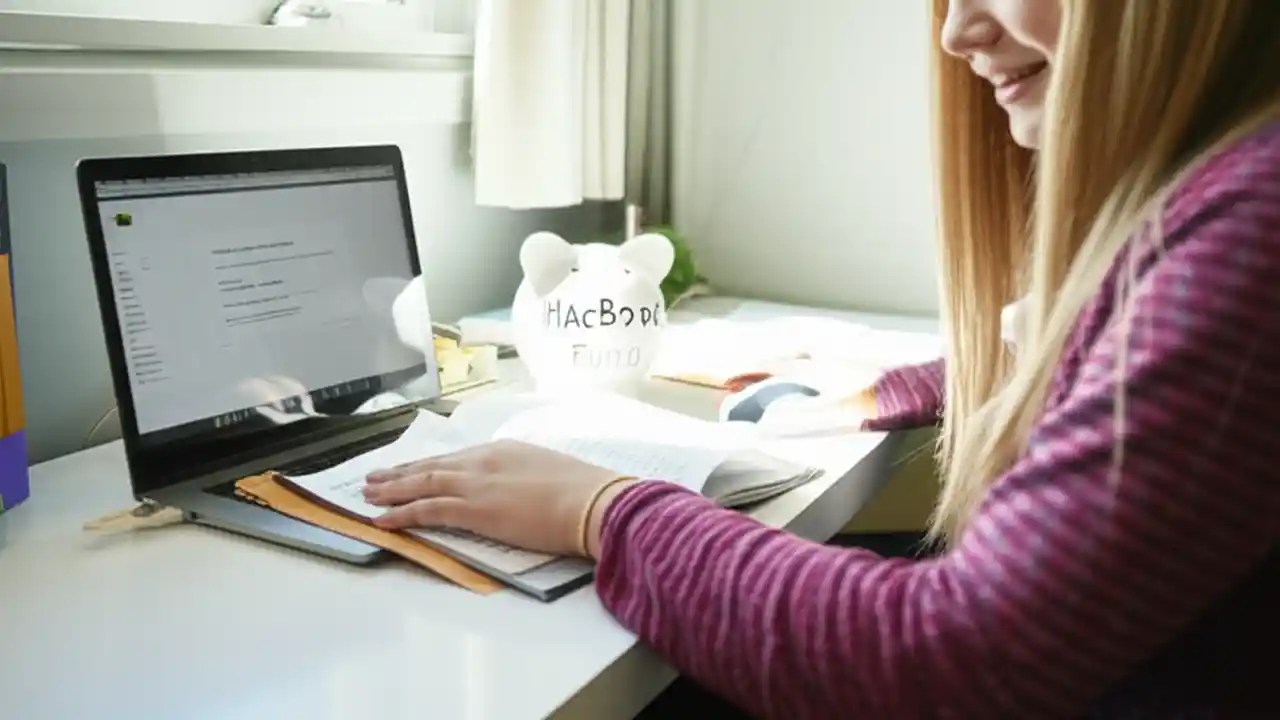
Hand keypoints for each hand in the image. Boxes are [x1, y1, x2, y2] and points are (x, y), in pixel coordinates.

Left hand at [362, 440, 637, 557]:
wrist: (592, 502)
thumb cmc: (584, 493)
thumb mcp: (551, 474)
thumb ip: (528, 479)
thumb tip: (525, 491)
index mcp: (504, 451)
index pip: (457, 459)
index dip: (430, 464)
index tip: (412, 468)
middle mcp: (484, 461)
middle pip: (432, 466)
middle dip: (401, 472)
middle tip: (375, 477)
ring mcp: (476, 483)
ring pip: (422, 483)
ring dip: (392, 489)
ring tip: (368, 494)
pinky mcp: (473, 509)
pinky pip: (427, 510)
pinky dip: (401, 514)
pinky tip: (381, 519)